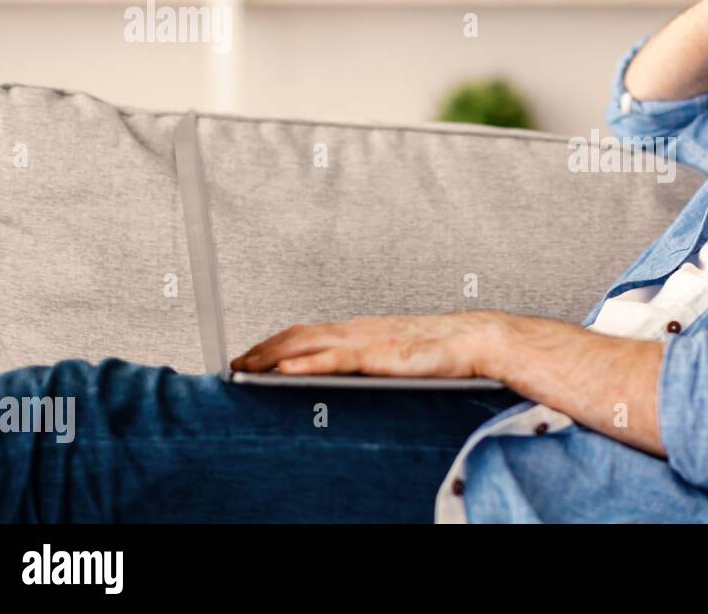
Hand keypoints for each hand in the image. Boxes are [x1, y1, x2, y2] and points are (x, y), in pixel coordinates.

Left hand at [230, 312, 507, 377]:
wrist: (472, 340)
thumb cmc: (439, 350)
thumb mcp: (393, 356)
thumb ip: (366, 363)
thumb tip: (343, 378)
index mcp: (359, 330)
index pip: (306, 333)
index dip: (273, 343)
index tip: (250, 357)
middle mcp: (357, 330)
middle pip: (297, 336)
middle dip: (261, 350)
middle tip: (235, 366)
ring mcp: (366, 340)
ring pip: (308, 344)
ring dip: (271, 356)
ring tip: (246, 369)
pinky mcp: (378, 354)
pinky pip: (334, 359)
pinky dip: (306, 364)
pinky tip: (285, 372)